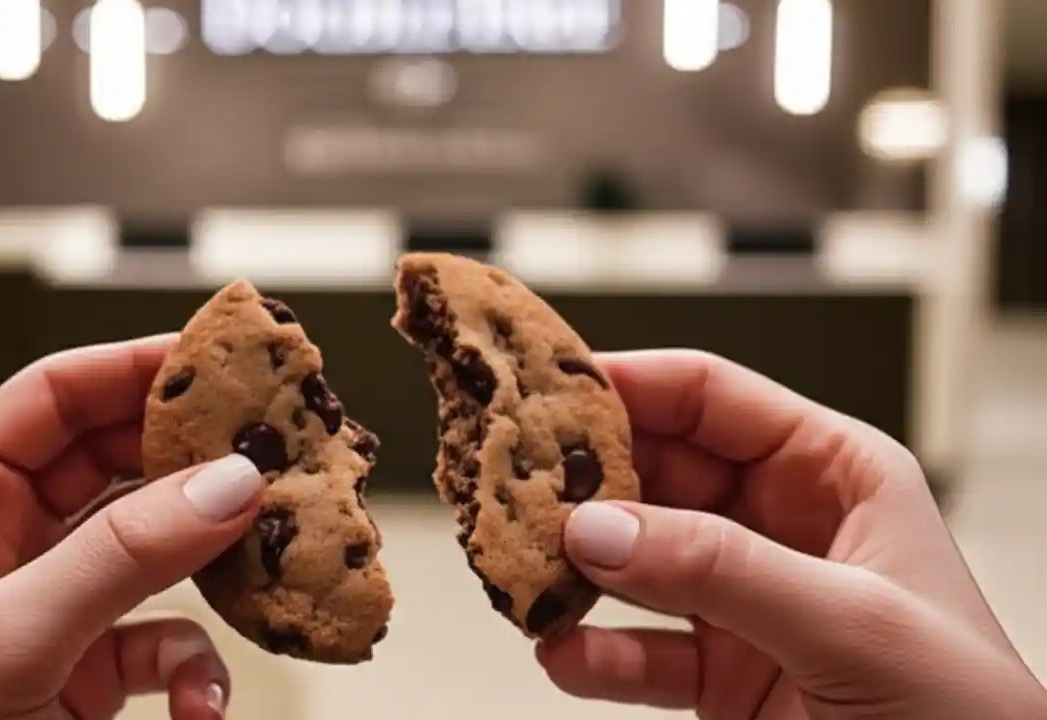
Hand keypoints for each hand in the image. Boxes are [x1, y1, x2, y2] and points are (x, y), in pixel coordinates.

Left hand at [0, 337, 264, 719]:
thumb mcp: (9, 639)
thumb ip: (121, 555)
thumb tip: (227, 482)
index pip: (52, 398)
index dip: (134, 366)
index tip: (219, 358)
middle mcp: (2, 541)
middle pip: (116, 462)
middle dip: (192, 460)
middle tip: (268, 447)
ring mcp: (51, 604)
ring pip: (154, 546)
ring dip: (211, 559)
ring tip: (262, 553)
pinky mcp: (88, 668)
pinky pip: (166, 639)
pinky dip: (197, 669)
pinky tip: (201, 706)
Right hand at [538, 351, 1046, 718]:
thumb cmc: (969, 715)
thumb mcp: (854, 624)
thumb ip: (725, 569)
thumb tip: (603, 528)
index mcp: (832, 473)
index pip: (709, 398)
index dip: (627, 384)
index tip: (545, 389)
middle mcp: (779, 527)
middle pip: (653, 474)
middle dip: (583, 486)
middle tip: (513, 490)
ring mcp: (743, 602)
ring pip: (632, 561)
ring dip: (574, 571)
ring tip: (524, 576)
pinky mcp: (720, 676)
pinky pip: (636, 651)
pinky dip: (593, 654)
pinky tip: (565, 654)